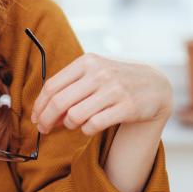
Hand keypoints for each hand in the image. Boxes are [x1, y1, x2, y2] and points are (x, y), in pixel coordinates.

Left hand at [31, 53, 172, 135]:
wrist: (157, 85)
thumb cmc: (117, 80)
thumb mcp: (95, 72)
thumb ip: (70, 87)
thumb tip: (44, 112)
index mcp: (87, 62)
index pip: (51, 86)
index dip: (39, 105)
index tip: (35, 117)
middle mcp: (100, 73)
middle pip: (59, 102)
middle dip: (47, 119)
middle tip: (44, 129)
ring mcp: (115, 90)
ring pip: (75, 116)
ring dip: (69, 125)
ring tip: (73, 124)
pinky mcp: (127, 107)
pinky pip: (93, 125)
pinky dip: (86, 130)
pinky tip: (89, 127)